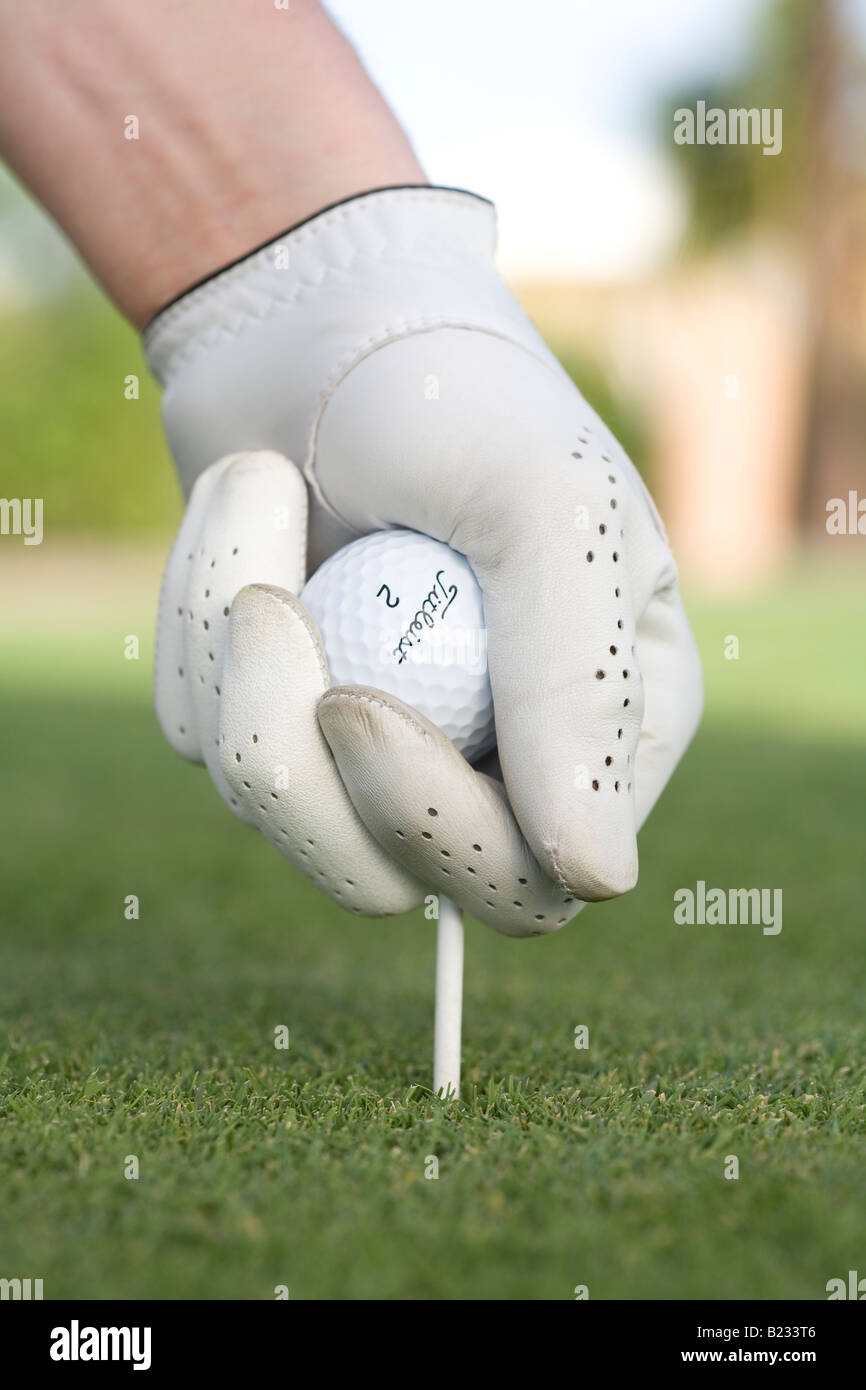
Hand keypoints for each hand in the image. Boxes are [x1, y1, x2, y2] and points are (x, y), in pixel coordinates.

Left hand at [147, 187, 702, 933]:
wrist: (321, 313)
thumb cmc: (460, 393)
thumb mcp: (548, 506)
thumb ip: (582, 687)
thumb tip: (596, 877)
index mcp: (601, 725)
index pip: (534, 873)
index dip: (437, 825)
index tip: (354, 701)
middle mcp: (495, 757)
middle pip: (396, 879)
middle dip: (306, 774)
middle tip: (268, 611)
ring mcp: (375, 745)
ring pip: (280, 817)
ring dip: (232, 660)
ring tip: (256, 495)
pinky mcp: (274, 715)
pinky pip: (206, 738)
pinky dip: (193, 624)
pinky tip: (242, 511)